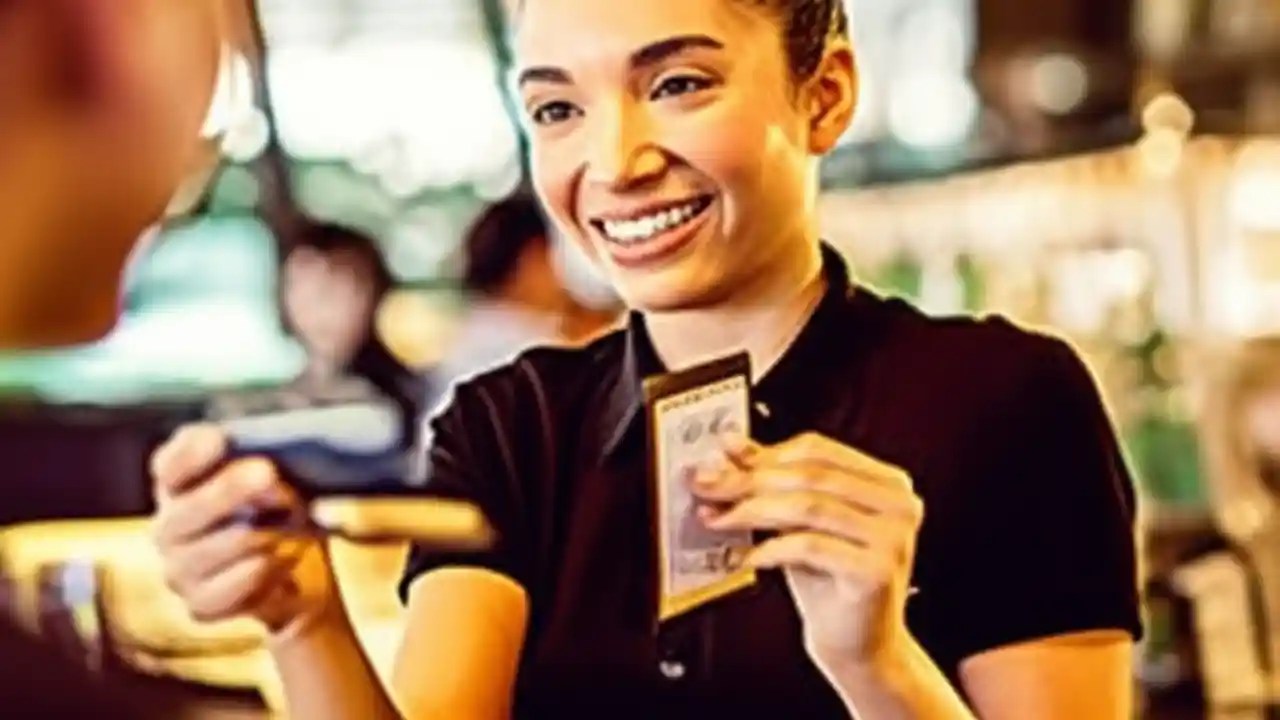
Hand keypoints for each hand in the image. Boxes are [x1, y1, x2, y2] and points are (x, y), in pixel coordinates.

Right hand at [149, 424, 336, 638]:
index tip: (220, 440)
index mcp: (179, 483)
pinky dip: (268, 573)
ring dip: (267, 535)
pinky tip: (285, 560)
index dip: (191, 453)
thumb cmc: (278, 506)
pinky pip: (233, 589)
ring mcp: (178, 569)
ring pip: (218, 549)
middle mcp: (168, 526)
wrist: (294, 567)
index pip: (170, 465)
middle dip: (230, 489)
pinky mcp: (200, 604)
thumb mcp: (276, 471)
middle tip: (268, 474)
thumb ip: (265, 458)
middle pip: (188, 509)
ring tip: (297, 525)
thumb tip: (274, 475)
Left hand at [689, 432, 923, 671]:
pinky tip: (750, 556)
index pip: (817, 449)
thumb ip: (772, 481)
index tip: (721, 462)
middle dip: (750, 480)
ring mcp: (893, 538)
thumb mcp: (799, 522)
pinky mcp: (877, 571)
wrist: (858, 643)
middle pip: (810, 475)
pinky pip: (811, 545)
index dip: (764, 454)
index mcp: (887, 482)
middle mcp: (899, 504)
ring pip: (809, 506)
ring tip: (720, 519)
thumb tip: (731, 446)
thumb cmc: (829, 581)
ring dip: (753, 510)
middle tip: (709, 487)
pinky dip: (772, 547)